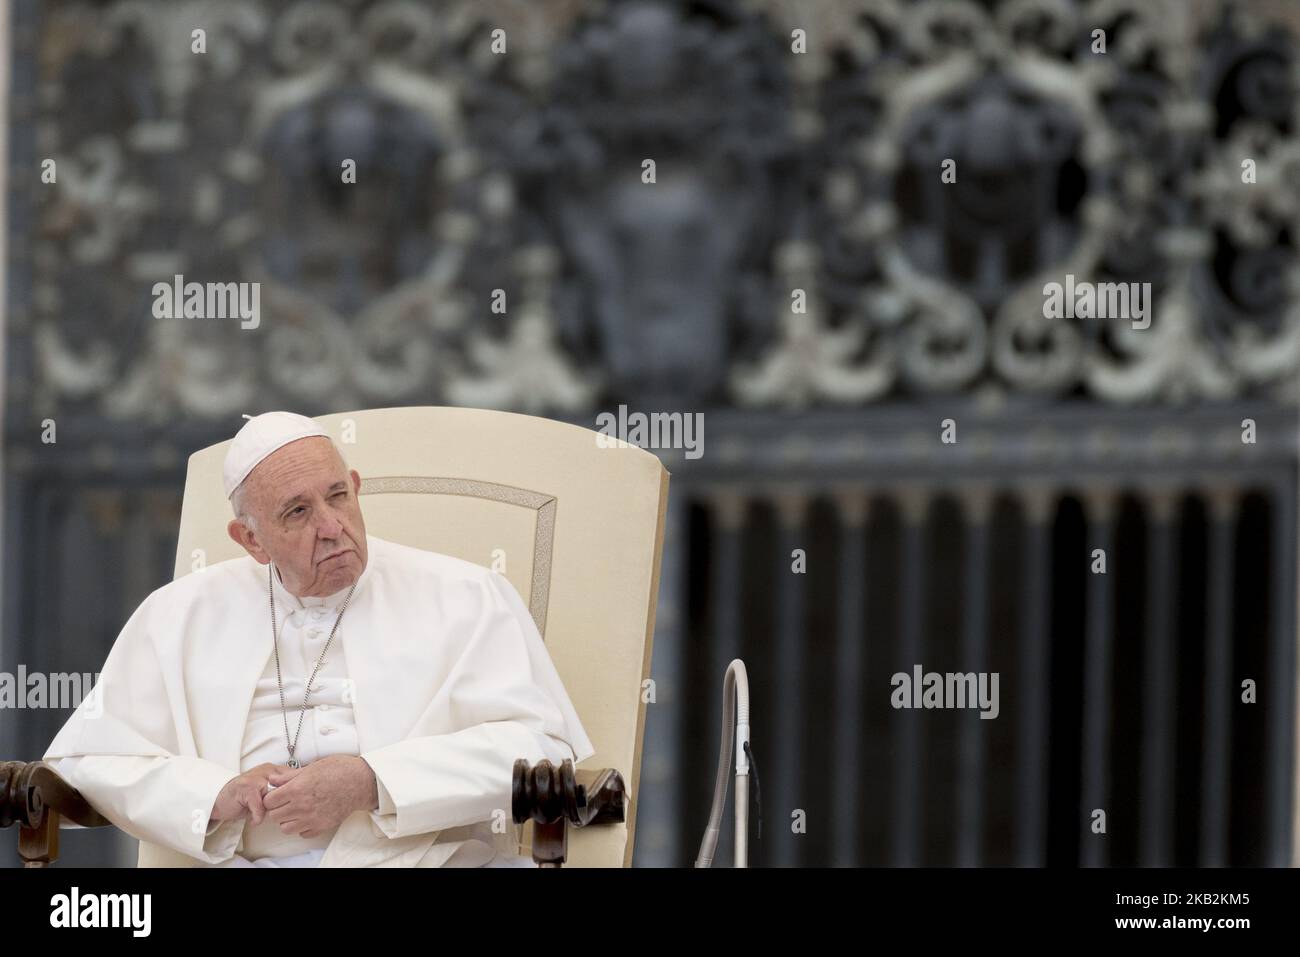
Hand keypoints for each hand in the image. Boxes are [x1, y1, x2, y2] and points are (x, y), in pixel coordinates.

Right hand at [209, 762, 292, 826]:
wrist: (220, 802)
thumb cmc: (245, 799)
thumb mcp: (266, 794)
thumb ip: (281, 794)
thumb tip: (301, 801)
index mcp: (273, 770)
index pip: (295, 777)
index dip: (299, 791)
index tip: (300, 802)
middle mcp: (266, 770)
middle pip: (288, 787)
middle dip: (286, 802)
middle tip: (282, 812)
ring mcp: (256, 777)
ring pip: (274, 796)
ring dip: (271, 809)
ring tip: (265, 815)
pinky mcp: (247, 787)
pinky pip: (260, 804)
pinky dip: (258, 815)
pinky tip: (255, 819)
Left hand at [263, 755, 377, 838]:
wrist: (361, 782)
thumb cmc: (339, 770)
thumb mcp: (312, 766)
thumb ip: (289, 776)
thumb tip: (273, 779)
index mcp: (296, 789)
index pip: (269, 801)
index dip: (271, 797)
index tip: (277, 794)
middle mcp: (301, 806)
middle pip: (274, 816)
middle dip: (277, 808)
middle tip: (286, 801)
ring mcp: (311, 819)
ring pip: (285, 828)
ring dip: (287, 820)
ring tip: (296, 811)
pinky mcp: (321, 826)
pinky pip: (302, 833)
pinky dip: (302, 827)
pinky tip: (308, 816)